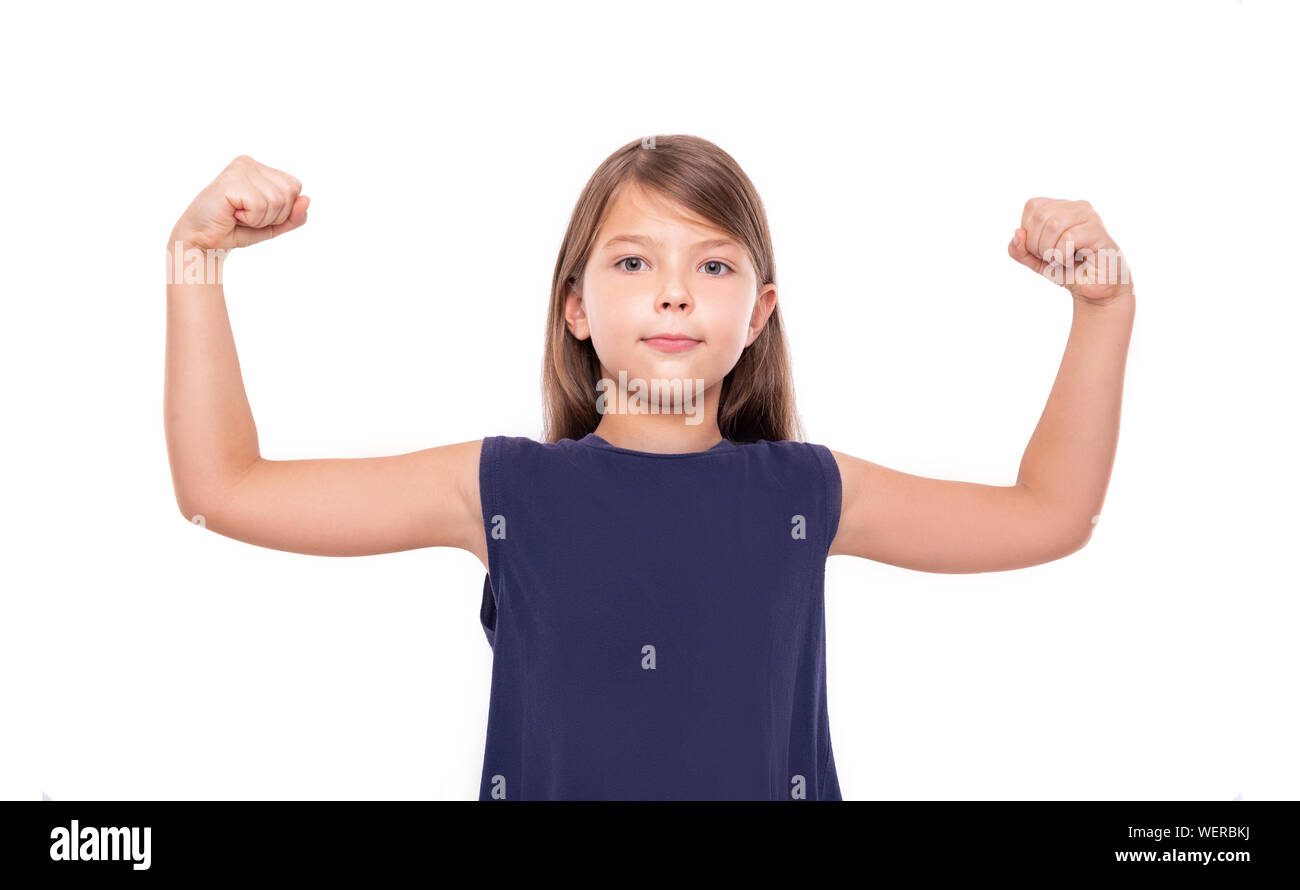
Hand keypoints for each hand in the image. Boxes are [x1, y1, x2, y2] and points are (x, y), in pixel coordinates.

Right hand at [170, 155, 308, 250]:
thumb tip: (307, 200)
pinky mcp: (231, 180)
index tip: (256, 213)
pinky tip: (233, 214)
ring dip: (260, 218)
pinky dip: (250, 219)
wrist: (203, 241)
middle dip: (274, 215)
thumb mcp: (273, 225)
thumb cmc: (234, 229)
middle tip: (247, 216)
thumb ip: (294, 216)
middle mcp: (249, 163)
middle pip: (290, 192)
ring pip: (277, 200)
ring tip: (239, 215)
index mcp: (260, 168)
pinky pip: (260, 205)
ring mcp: (240, 169)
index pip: (295, 187)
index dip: (283, 210)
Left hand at [1007, 198, 1133, 305]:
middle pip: (1040, 215)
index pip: (1032, 206)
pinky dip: (1063, 255)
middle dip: (1037, 244)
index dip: (1029, 233)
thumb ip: (1018, 249)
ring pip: (1054, 225)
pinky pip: (1068, 238)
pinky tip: (1071, 261)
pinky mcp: (1098, 231)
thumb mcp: (1034, 261)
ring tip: (1061, 259)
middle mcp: (1076, 206)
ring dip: (1050, 251)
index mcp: (1060, 207)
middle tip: (1052, 257)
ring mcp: (1089, 216)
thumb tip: (1018, 233)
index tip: (1043, 249)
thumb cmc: (1067, 270)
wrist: (1094, 289)